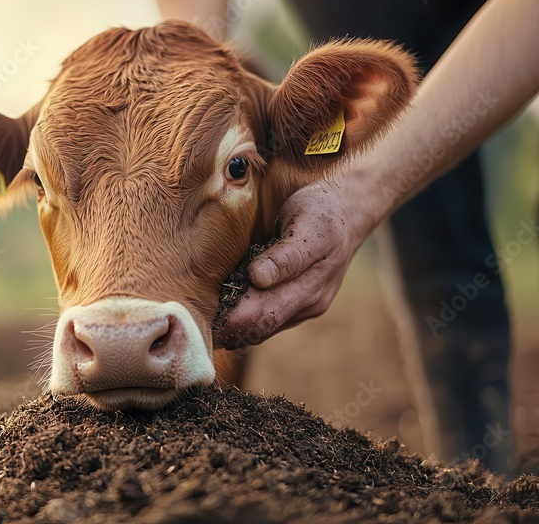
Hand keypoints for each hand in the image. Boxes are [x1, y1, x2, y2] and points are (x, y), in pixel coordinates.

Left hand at [214, 180, 370, 348]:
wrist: (349, 207)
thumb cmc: (323, 211)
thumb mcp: (307, 225)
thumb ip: (286, 255)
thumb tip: (258, 278)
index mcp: (310, 288)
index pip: (262, 316)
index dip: (229, 321)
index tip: (198, 320)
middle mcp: (308, 304)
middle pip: (259, 328)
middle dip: (225, 330)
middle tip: (188, 328)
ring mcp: (304, 306)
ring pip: (262, 328)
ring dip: (233, 328)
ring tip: (199, 322)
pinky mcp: (297, 301)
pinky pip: (267, 318)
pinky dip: (243, 318)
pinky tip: (221, 310)